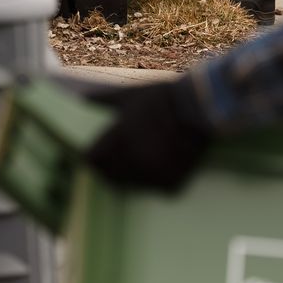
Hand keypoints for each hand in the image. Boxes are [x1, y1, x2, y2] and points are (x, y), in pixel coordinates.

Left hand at [84, 80, 207, 191]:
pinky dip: (161, 180)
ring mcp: (150, 173)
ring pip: (133, 185)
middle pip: (110, 177)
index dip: (96, 158)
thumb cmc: (164, 97)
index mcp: (117, 138)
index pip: (92, 161)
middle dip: (114, 169)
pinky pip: (157, 188)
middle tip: (129, 157)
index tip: (103, 154)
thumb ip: (104, 100)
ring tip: (149, 159)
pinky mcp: (170, 182)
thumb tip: (80, 99)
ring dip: (137, 176)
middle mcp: (131, 159)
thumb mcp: (132, 94)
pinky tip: (168, 163)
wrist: (202, 105)